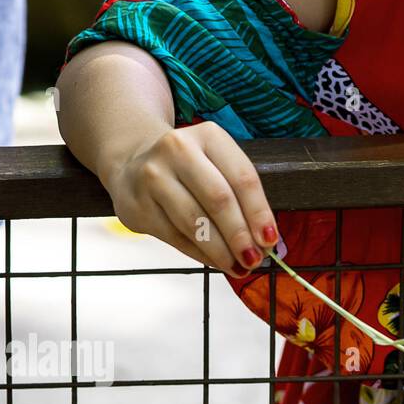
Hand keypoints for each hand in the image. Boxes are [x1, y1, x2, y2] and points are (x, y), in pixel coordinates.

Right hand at [105, 121, 278, 277]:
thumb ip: (241, 199)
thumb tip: (265, 243)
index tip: (270, 240)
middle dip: (240, 236)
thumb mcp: (218, 168)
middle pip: (219, 200)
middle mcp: (177, 149)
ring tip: (238, 267)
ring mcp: (153, 176)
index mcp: (208, 136)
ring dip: (222, 252)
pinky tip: (216, 262)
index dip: (259, 213)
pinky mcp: (138, 204)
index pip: (242, 177)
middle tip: (254, 259)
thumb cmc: (190, 171)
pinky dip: (201, 255)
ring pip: (195, 222)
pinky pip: (177, 238)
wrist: (134, 164)